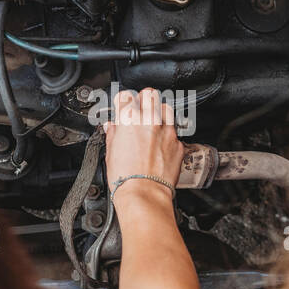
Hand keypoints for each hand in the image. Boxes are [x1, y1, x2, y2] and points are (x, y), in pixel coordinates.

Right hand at [104, 88, 182, 215]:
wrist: (144, 194)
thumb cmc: (125, 178)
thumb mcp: (111, 152)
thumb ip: (113, 134)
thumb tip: (112, 127)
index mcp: (128, 119)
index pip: (126, 95)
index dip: (124, 101)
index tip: (124, 107)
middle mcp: (149, 120)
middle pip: (149, 94)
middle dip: (144, 100)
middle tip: (140, 111)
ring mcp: (166, 130)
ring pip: (166, 107)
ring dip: (159, 113)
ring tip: (154, 125)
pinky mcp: (178, 142)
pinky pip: (174, 131)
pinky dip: (168, 135)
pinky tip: (161, 145)